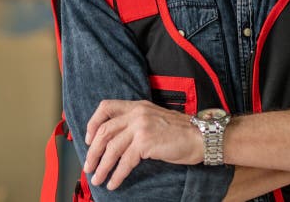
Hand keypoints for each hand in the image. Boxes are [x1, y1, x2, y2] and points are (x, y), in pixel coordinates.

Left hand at [83, 99, 201, 189]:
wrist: (201, 136)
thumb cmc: (181, 132)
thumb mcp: (154, 119)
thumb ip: (136, 123)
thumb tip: (116, 140)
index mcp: (137, 106)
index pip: (106, 107)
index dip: (93, 123)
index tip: (88, 139)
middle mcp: (136, 113)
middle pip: (104, 131)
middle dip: (93, 151)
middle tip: (88, 166)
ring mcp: (141, 127)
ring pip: (112, 148)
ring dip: (102, 166)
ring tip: (97, 179)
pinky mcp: (146, 142)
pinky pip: (125, 161)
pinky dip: (117, 174)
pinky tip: (113, 183)